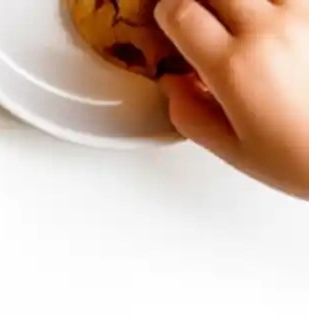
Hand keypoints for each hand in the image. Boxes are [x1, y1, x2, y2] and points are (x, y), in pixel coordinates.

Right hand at [156, 0, 308, 198]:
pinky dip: (275, 7)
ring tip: (241, 20)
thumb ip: (187, 112)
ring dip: (241, 2)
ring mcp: (305, 15)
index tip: (168, 24)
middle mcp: (269, 30)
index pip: (179, 11)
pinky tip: (273, 24)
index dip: (166, 13)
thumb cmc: (306, 158)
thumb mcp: (232, 149)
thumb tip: (173, 81)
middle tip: (200, 18)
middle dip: (199, 1)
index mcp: (235, 66)